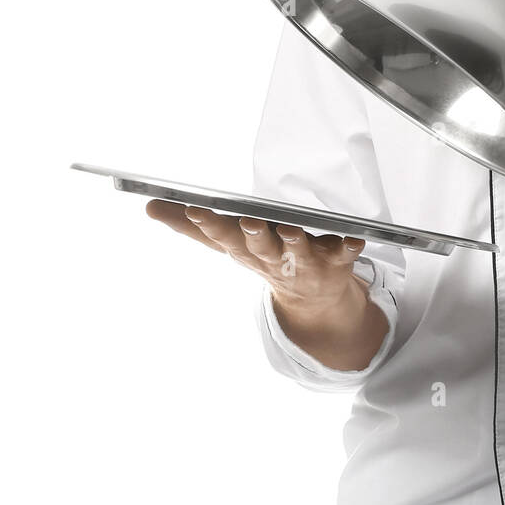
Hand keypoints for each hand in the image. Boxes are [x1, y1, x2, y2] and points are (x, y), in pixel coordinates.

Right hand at [144, 199, 365, 313]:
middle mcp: (273, 257)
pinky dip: (349, 248)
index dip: (209, 224)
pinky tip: (354, 240)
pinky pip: (344, 255)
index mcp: (246, 250)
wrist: (312, 298)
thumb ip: (192, 225)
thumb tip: (150, 206)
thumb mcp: (227, 243)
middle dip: (253, 234)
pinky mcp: (335, 262)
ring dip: (296, 242)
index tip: (197, 207)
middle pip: (260, 246)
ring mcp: (304, 262)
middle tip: (247, 221)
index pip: (223, 236)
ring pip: (299, 251)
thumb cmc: (265, 258)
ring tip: (292, 229)